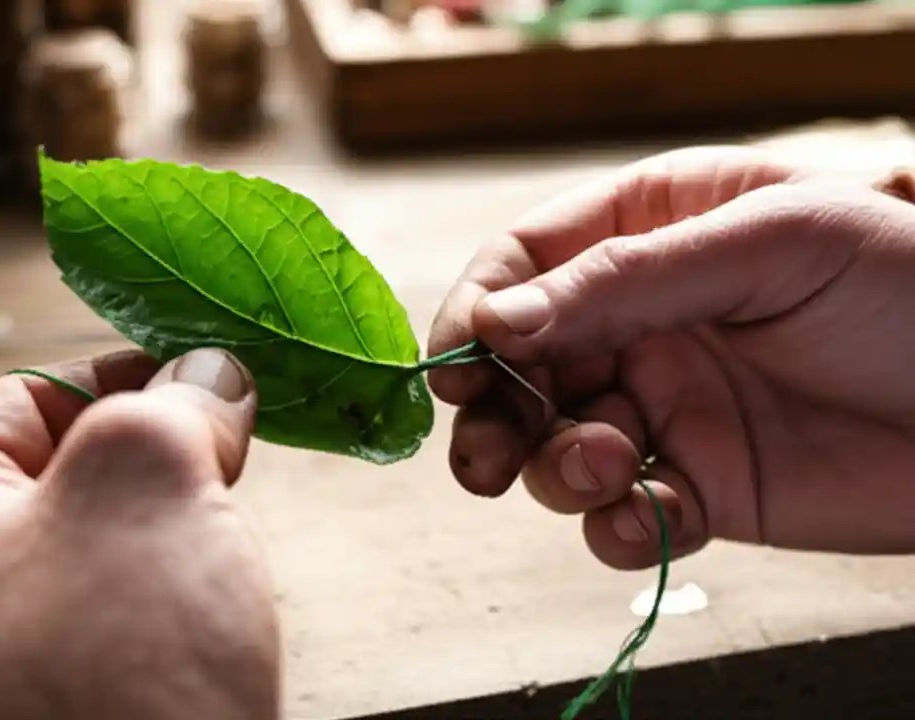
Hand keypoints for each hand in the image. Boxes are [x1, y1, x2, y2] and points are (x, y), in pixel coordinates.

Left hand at [0, 349, 279, 719]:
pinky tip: (195, 628)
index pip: (22, 399)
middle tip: (226, 461)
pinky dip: (149, 610)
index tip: (211, 378)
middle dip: (148, 462)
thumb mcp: (150, 482)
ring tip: (214, 554)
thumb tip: (207, 379)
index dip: (128, 373)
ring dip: (155, 538)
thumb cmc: (123, 671)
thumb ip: (174, 403)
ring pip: (76, 558)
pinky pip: (88, 633)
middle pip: (47, 479)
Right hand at [428, 146, 914, 568]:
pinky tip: (653, 520)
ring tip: (607, 467)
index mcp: (652, 232)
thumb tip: (496, 319)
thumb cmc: (911, 286)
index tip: (455, 365)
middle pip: (519, 367)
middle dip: (492, 413)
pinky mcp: (702, 487)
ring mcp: (668, 407)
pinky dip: (620, 530)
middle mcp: (643, 321)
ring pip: (557, 448)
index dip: (475, 311)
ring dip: (557, 470)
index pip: (526, 263)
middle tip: (487, 454)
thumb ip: (625, 279)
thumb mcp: (772, 245)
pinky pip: (625, 516)